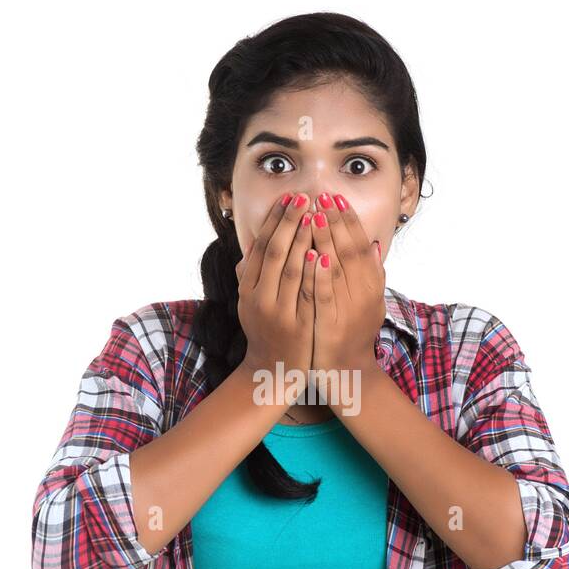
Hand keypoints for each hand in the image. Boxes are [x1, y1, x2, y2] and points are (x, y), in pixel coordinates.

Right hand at [235, 191, 316, 392]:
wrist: (272, 371)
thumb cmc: (266, 330)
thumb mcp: (251, 302)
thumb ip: (251, 274)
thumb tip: (254, 243)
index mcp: (248, 289)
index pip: (261, 247)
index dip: (274, 220)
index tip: (287, 198)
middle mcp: (259, 298)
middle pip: (274, 253)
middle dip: (289, 222)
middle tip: (303, 197)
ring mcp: (278, 313)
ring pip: (290, 270)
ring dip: (301, 240)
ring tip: (314, 214)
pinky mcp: (296, 326)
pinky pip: (305, 294)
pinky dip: (312, 272)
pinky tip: (320, 253)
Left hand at [308, 190, 385, 388]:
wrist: (349, 373)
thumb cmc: (354, 334)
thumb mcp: (368, 302)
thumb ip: (372, 273)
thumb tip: (376, 243)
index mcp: (370, 284)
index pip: (359, 245)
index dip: (348, 221)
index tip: (336, 199)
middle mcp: (363, 293)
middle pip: (349, 249)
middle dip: (335, 221)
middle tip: (322, 196)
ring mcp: (348, 308)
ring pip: (337, 267)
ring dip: (326, 240)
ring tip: (314, 215)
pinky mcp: (332, 323)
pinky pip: (326, 294)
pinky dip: (321, 274)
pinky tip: (313, 255)